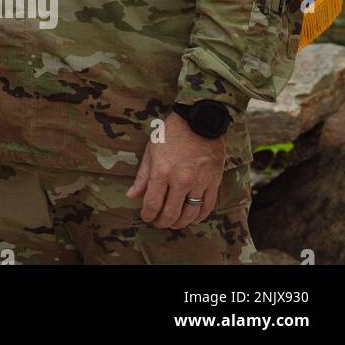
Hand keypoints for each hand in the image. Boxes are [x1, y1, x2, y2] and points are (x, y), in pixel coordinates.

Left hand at [126, 112, 224, 229]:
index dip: (148, 214)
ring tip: (174, 224)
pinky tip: (192, 219)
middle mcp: (180, 180)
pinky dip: (199, 216)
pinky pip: (207, 206)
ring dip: (181, 223)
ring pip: (190, 213)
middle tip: (158, 223)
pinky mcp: (214, 182)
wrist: (200, 121)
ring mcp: (199, 183)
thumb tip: (131, 195)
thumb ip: (142, 176)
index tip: (146, 217)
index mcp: (162, 171)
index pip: (153, 203)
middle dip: (162, 222)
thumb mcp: (151, 150)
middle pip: (171, 212)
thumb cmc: (171, 133)